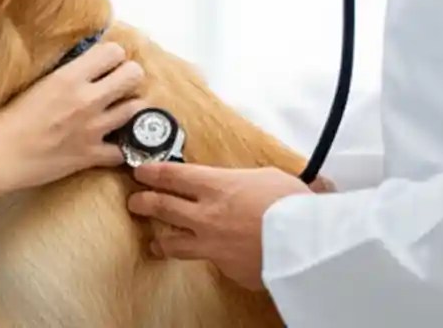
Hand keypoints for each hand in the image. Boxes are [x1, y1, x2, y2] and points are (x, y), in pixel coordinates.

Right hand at [0, 41, 147, 190]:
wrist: (1, 154)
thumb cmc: (10, 117)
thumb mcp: (40, 83)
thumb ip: (68, 74)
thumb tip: (88, 66)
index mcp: (69, 77)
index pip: (113, 51)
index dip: (112, 56)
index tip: (105, 64)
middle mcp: (87, 98)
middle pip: (134, 75)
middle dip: (129, 77)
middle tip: (118, 85)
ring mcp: (94, 128)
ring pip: (137, 109)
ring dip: (130, 108)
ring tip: (118, 110)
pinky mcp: (93, 155)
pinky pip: (125, 148)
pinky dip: (122, 146)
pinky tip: (114, 142)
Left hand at [127, 163, 319, 289]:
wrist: (307, 244)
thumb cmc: (293, 205)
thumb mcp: (268, 178)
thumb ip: (245, 180)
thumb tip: (247, 184)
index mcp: (215, 186)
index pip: (170, 175)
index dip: (150, 173)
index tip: (141, 173)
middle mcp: (205, 215)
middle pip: (161, 206)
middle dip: (142, 203)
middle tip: (136, 202)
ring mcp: (212, 244)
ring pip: (173, 243)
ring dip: (160, 240)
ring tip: (155, 242)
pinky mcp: (225, 268)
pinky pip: (211, 262)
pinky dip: (210, 258)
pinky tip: (212, 258)